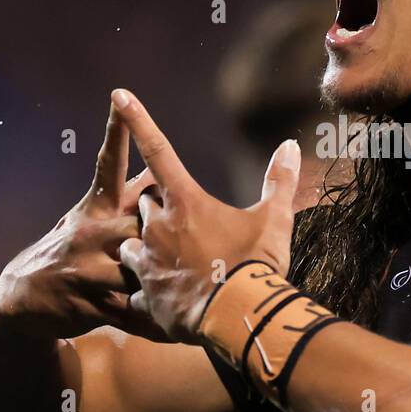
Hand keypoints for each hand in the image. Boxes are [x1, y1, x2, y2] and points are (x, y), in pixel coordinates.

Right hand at [0, 101, 166, 341]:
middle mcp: (90, 234)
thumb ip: (123, 198)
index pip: (107, 163)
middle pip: (142, 224)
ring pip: (142, 270)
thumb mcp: (88, 217)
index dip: (117, 132)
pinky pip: (135, 312)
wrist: (24, 298)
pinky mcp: (92, 305)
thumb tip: (154, 170)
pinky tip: (177, 324)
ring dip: (165, 280)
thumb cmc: (70, 248)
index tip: (121, 97)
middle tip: (188, 243)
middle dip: (165, 234)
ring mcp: (88, 270)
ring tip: (188, 285)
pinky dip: (157, 319)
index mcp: (94, 208)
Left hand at [111, 88, 300, 343]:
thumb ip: (279, 181)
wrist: (242, 318)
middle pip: (145, 204)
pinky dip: (150, 291)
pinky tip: (169, 299)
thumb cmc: (257, 264)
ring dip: (145, 247)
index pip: (158, 150)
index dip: (138, 120)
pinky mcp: (146, 296)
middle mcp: (158, 227)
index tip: (119, 93)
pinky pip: (137, 289)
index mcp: (186, 202)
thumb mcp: (275, 220)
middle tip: (186, 223)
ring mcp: (148, 262)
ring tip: (173, 261)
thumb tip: (291, 146)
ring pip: (132, 245)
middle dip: (159, 208)